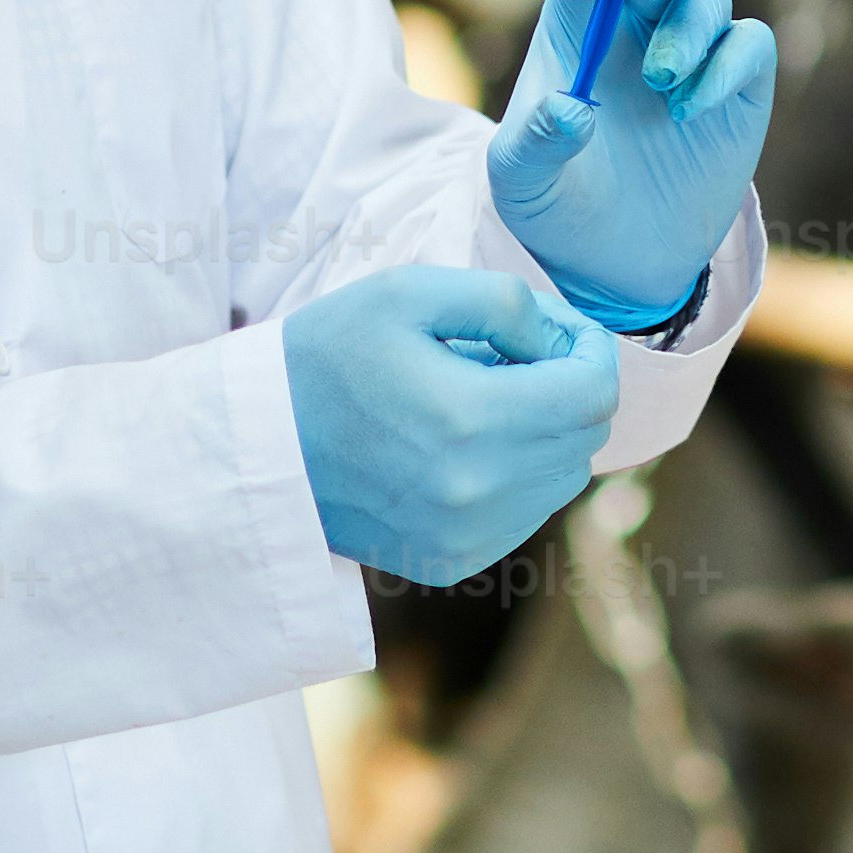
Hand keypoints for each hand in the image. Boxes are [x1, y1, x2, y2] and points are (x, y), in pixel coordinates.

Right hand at [282, 265, 622, 586]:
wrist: (257, 446)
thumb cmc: (327, 356)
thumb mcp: (408, 292)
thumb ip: (505, 302)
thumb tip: (561, 339)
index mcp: (475, 419)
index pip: (595, 392)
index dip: (590, 352)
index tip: (558, 334)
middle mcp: (481, 490)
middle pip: (585, 438)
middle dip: (567, 389)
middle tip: (512, 358)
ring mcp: (468, 536)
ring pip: (562, 480)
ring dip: (544, 435)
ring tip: (482, 401)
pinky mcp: (452, 561)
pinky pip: (524, 515)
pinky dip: (515, 477)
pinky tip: (464, 447)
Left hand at [488, 0, 778, 331]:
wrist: (613, 264)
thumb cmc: (555, 206)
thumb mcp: (521, 182)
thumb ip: (534, 141)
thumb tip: (571, 110)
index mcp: (575, 26)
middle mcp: (635, 27)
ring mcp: (691, 52)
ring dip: (688, 25)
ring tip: (662, 81)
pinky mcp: (737, 87)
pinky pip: (749, 44)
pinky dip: (728, 63)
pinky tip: (690, 107)